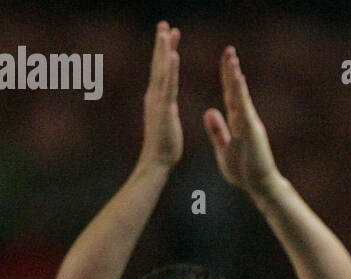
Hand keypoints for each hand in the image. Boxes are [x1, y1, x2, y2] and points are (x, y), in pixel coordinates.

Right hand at [139, 21, 181, 171]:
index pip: (161, 70)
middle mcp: (154, 95)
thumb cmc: (165, 147)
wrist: (158, 161)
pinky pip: (169, 85)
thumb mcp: (165, 122)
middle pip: (158, 64)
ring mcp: (158, 100)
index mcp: (157, 98)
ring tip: (167, 30)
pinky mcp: (164, 108)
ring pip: (161, 69)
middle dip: (161, 43)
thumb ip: (164, 110)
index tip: (168, 35)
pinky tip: (173, 54)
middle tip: (165, 23)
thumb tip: (164, 104)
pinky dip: (170, 69)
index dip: (164, 52)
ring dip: (164, 49)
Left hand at [204, 47, 279, 197]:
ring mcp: (250, 123)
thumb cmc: (245, 173)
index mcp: (237, 123)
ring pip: (240, 95)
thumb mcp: (224, 149)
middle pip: (236, 90)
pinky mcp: (252, 129)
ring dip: (235, 75)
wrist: (260, 187)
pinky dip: (240, 92)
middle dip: (231, 69)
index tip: (224, 61)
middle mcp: (245, 119)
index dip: (226, 78)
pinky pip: (244, 107)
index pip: (230, 95)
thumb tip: (209, 111)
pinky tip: (237, 78)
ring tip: (232, 57)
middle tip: (229, 49)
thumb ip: (217, 131)